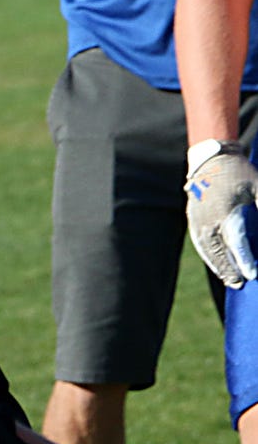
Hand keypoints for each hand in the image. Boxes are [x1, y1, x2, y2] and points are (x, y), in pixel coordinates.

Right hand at [186, 146, 257, 287]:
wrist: (211, 159)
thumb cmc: (240, 173)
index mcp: (225, 211)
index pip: (235, 242)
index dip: (245, 260)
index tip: (252, 275)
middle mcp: (208, 217)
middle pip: (216, 250)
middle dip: (228, 269)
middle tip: (239, 284)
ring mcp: (197, 218)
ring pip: (205, 247)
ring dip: (216, 264)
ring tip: (227, 278)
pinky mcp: (192, 217)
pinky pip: (198, 240)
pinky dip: (207, 254)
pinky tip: (215, 262)